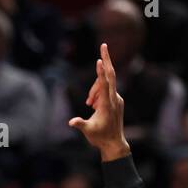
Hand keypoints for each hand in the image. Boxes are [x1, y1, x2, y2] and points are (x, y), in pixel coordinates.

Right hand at [68, 43, 129, 160]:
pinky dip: (98, 93)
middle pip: (110, 75)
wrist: (114, 143)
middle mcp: (115, 98)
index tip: (99, 60)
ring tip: (88, 104)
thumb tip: (71, 121)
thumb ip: (80, 124)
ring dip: (94, 89)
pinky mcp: (117, 100)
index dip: (100, 72)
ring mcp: (117, 98)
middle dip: (106, 59)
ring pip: (104, 85)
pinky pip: (107, 90)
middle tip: (104, 45)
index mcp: (108, 104)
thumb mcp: (88, 131)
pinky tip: (93, 105)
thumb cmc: (100, 137)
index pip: (105, 84)